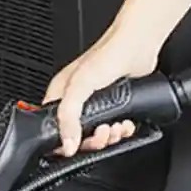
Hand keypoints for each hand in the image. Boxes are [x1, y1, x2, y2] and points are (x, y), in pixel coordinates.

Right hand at [42, 28, 160, 155]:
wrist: (136, 46)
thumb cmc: (107, 55)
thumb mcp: (78, 87)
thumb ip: (68, 117)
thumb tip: (67, 145)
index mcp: (60, 95)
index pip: (54, 127)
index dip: (64, 141)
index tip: (77, 144)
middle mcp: (76, 101)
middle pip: (78, 135)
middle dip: (93, 140)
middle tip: (102, 133)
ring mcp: (97, 104)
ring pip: (98, 134)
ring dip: (110, 136)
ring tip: (116, 127)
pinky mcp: (117, 106)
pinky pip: (116, 128)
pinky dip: (122, 131)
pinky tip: (125, 124)